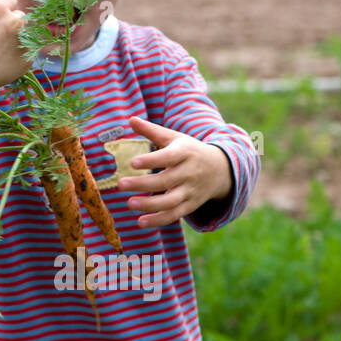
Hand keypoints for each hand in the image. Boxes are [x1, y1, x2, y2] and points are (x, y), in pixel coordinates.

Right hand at [0, 0, 31, 106]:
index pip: (11, 0)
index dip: (1, 11)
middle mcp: (14, 21)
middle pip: (20, 16)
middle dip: (11, 24)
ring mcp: (23, 40)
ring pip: (27, 32)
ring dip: (18, 37)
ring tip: (0, 49)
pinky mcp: (29, 57)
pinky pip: (29, 50)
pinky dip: (20, 54)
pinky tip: (6, 59)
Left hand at [117, 115, 232, 227]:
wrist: (219, 170)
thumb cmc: (189, 151)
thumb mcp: (175, 138)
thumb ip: (152, 131)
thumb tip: (131, 119)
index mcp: (185, 153)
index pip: (168, 157)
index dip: (151, 160)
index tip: (132, 163)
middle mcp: (189, 173)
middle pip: (166, 181)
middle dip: (143, 184)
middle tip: (120, 184)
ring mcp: (190, 191)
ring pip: (170, 201)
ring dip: (149, 205)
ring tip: (129, 203)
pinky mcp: (190, 206)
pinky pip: (174, 215)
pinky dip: (158, 220)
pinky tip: (140, 221)